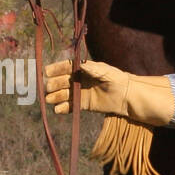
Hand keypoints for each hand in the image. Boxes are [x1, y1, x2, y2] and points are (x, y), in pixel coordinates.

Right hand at [43, 59, 174, 125]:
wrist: (127, 96)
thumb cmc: (118, 80)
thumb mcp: (107, 72)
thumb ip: (94, 69)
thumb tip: (82, 65)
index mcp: (83, 69)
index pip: (66, 68)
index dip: (56, 69)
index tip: (47, 72)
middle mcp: (79, 80)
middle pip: (62, 81)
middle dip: (54, 84)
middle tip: (48, 88)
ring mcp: (80, 92)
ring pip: (64, 94)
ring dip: (56, 96)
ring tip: (49, 100)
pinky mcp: (83, 104)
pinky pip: (71, 105)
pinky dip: (63, 108)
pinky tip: (57, 110)